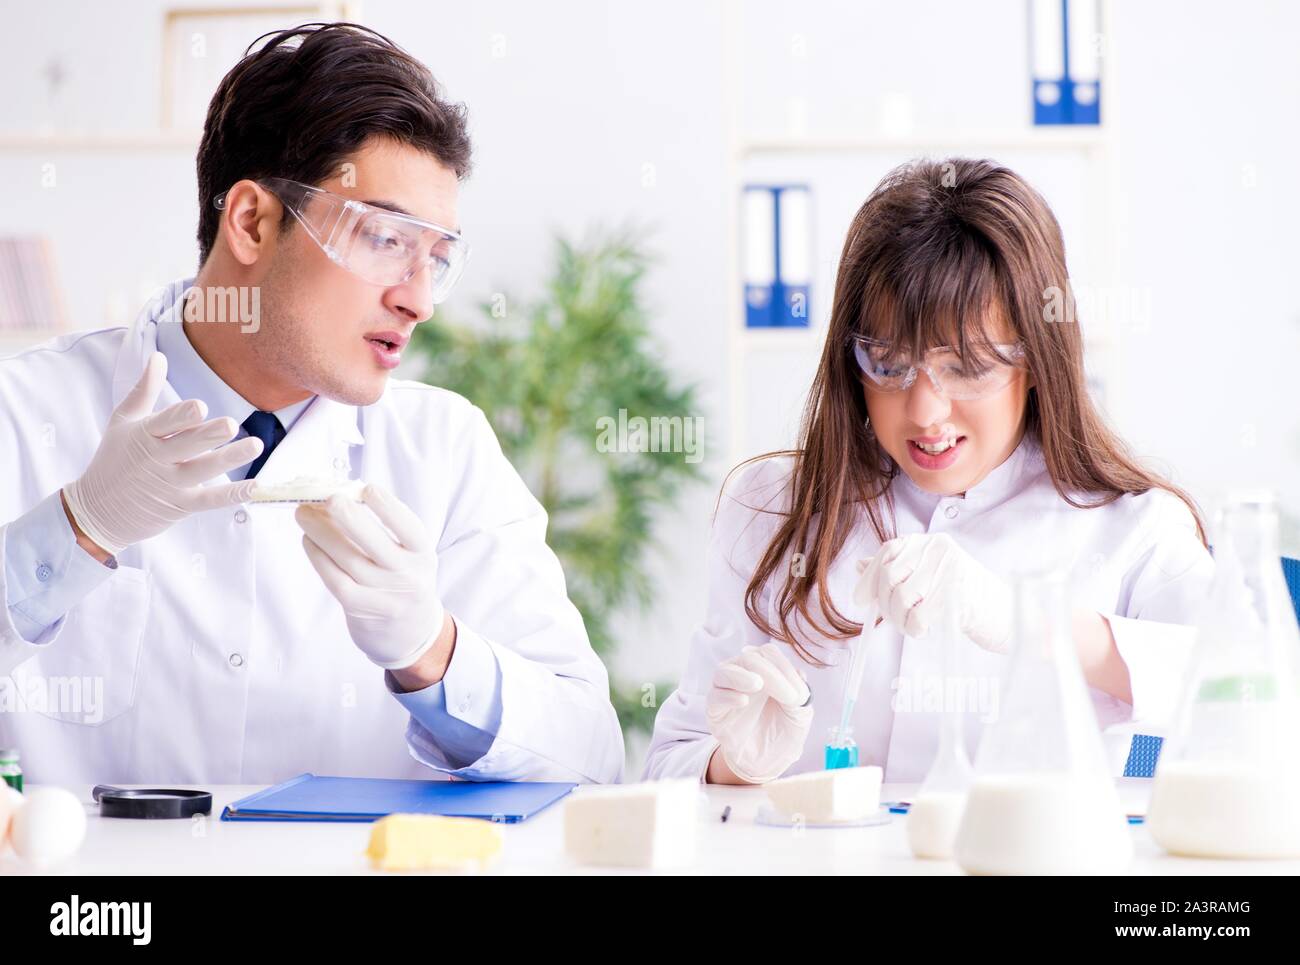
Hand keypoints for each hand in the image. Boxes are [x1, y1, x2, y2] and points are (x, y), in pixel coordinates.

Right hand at [62, 352, 262, 554]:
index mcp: (142, 436)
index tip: (200, 407)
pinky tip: (255, 486)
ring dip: (230, 459)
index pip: (163, 423)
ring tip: (256, 445)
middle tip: (232, 425)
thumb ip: (144, 390)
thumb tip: (159, 356)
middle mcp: (156, 460)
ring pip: (203, 470)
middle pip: (186, 445)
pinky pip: (209, 500)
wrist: (96, 512)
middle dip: (208, 435)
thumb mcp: (123, 422)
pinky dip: (232, 495)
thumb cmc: (113, 459)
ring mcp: (169, 484)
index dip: (180, 416)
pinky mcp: (181, 505)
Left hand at [297, 483, 444, 670]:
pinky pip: (334, 578)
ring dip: (322, 533)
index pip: (410, 529)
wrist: (408, 631)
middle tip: (328, 498)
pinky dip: (318, 557)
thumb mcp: (410, 554)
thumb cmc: (403, 578)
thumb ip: (387, 530)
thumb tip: (343, 496)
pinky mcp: (360, 608)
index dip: (389, 508)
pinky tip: (308, 541)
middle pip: (375, 544)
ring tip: (304, 514)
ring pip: (348, 559)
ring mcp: (383, 595)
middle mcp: (407, 576)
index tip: (367, 488)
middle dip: (349, 518)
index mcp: (423, 556)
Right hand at [706, 643, 812, 783]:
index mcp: (764, 669)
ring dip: (741, 676)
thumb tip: (799, 672)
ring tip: (757, 684)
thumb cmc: (783, 731)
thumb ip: (800, 693)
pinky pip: (715, 696)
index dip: (784, 667)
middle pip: (748, 658)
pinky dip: (728, 696)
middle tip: (788, 696)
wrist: (768, 761)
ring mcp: (726, 691)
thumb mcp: (800, 714)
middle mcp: (743, 674)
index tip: (798, 694)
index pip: (769, 654)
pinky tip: (743, 701)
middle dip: (770, 673)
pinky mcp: (714, 711)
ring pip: (724, 671)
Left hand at [853, 532, 1012, 651]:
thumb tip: (859, 566)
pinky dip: (913, 628)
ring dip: (898, 619)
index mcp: (928, 541)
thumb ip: (895, 568)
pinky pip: (919, 616)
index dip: (869, 577)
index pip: (887, 552)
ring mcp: (950, 569)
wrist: (1004, 611)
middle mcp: (938, 549)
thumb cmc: (961, 594)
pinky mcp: (959, 595)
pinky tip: (921, 630)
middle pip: (891, 575)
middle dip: (884, 603)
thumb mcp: (926, 574)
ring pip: (902, 597)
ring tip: (909, 626)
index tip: (859, 600)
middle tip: (892, 619)